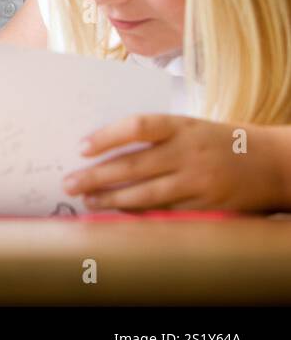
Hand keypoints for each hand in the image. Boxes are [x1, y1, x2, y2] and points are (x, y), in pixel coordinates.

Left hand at [63, 115, 285, 211]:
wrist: (274, 163)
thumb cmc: (220, 142)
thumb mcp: (191, 128)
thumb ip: (156, 137)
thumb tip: (104, 149)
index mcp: (183, 126)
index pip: (138, 126)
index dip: (107, 136)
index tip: (81, 147)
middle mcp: (189, 152)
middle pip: (134, 164)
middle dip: (96, 176)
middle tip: (69, 182)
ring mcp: (199, 181)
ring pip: (146, 193)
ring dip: (112, 199)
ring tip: (88, 200)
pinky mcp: (207, 206)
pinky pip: (166, 211)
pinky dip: (139, 213)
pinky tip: (118, 213)